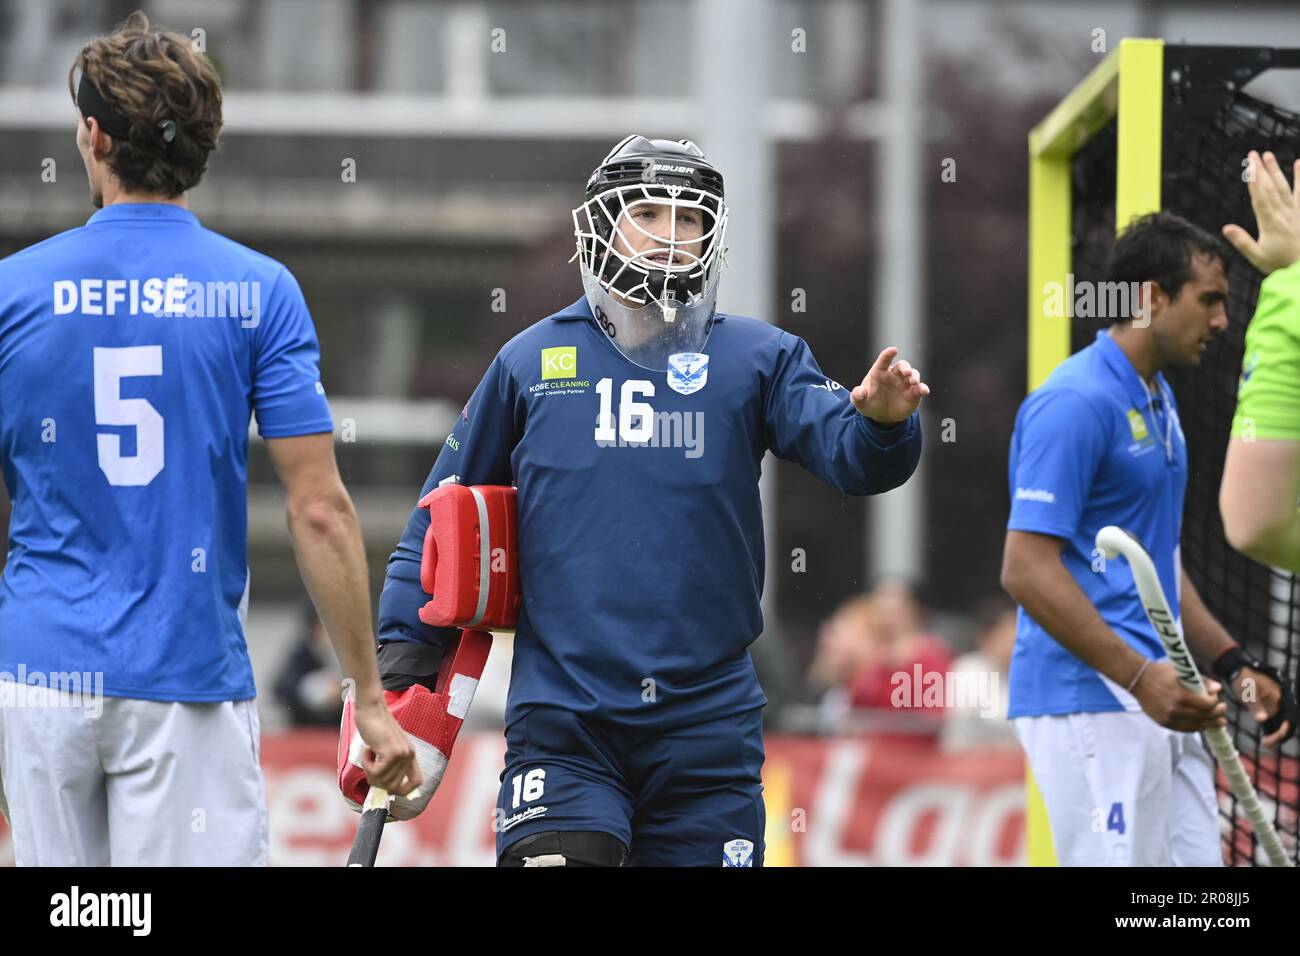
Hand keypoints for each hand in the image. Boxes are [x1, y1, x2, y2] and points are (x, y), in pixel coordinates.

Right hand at [351, 696, 421, 795]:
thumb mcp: (386, 746)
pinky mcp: (392, 752)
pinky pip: (375, 772)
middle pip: (392, 787)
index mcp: (410, 754)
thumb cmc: (374, 727)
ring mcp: (402, 754)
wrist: (371, 708)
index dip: (402, 791)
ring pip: (382, 782)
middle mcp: (410, 755)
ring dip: (369, 770)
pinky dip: (366, 764)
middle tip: (370, 763)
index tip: (386, 787)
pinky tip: (368, 749)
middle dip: (375, 779)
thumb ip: (390, 763)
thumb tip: (386, 789)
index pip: (416, 783)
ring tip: (370, 752)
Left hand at [851, 347, 929, 424]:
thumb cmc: (869, 403)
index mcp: (880, 372)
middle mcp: (894, 375)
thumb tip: (860, 392)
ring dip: (914, 377)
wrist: (881, 415)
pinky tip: (924, 390)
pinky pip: (920, 388)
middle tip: (906, 373)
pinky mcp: (913, 393)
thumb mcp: (860, 402)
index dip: (888, 354)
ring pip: (913, 374)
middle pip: (902, 366)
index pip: (884, 360)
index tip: (893, 350)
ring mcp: (905, 383)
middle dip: (905, 368)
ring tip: (913, 382)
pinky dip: (923, 388)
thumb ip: (857, 396)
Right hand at [1132, 661, 1227, 731]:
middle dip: (1216, 714)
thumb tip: (1218, 689)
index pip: (1207, 705)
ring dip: (1209, 724)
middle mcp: (1175, 710)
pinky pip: (1184, 728)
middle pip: (1203, 716)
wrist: (1137, 679)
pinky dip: (1195, 727)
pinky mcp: (1163, 723)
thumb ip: (1201, 681)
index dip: (1215, 703)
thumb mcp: (1182, 672)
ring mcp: (1168, 718)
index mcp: (1181, 695)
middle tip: (1223, 710)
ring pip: (1195, 726)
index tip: (1217, 698)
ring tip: (1218, 722)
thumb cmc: (1161, 672)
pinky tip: (1202, 724)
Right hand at [1222, 150, 1299, 274]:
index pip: (1260, 197)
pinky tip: (1299, 163)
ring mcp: (1294, 211)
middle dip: (1261, 170)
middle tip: (1253, 154)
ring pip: (1284, 187)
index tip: (1249, 166)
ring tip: (1268, 155)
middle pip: (1270, 188)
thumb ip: (1242, 242)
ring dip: (1276, 170)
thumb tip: (1225, 228)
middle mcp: (1282, 214)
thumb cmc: (1278, 264)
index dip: (1254, 180)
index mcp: (1270, 223)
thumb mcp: (1256, 257)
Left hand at [1233, 666, 1293, 748]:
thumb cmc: (1243, 680)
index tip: (1274, 738)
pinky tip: (1264, 738)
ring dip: (1274, 734)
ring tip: (1264, 743)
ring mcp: (1275, 704)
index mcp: (1279, 697)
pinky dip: (1269, 729)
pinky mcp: (1268, 706)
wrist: (1237, 671)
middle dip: (1278, 735)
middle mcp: (1280, 701)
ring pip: (1279, 722)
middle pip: (1285, 722)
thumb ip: (1256, 706)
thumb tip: (1263, 720)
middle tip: (1266, 744)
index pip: (1287, 717)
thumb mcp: (1248, 692)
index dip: (1282, 730)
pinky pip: (1273, 720)